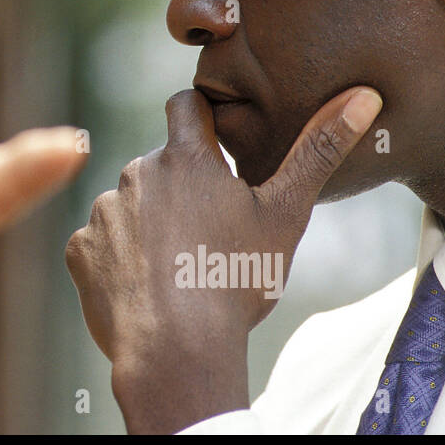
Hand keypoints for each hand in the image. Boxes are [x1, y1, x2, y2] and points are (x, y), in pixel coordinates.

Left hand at [65, 86, 380, 432]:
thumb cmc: (237, 278)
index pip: (186, 106)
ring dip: (148, 225)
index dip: (202, 116)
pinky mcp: (80, 251)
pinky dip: (118, 260)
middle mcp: (136, 173)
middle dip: (180, 187)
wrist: (177, 347)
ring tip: (178, 266)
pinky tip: (145, 287)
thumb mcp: (287, 214)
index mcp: (186, 157)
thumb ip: (320, 151)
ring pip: (130, 207)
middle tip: (209, 231)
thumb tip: (364, 97)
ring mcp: (103, 212)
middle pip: (160, 165)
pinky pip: (100, 245)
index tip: (216, 137)